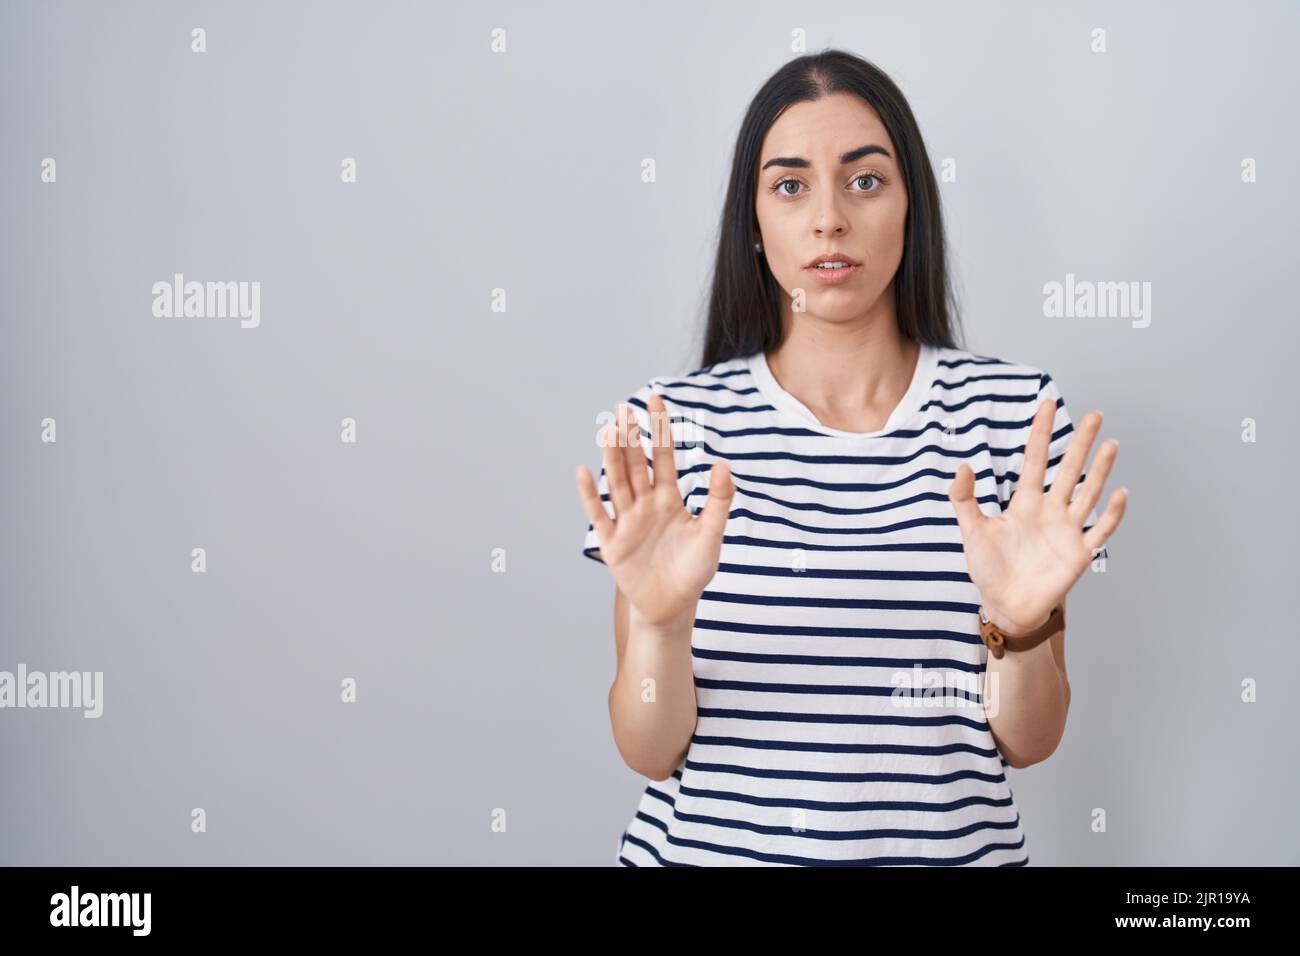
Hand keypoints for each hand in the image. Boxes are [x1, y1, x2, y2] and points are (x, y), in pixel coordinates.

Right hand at [576, 394, 734, 627]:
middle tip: (623, 408)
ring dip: (611, 457)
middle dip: (629, 437)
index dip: (659, 429)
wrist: (672, 606)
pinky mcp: (612, 542)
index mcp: (669, 499)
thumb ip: (719, 500)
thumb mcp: (712, 534)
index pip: (663, 457)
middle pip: (635, 464)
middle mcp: (645, 505)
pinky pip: (599, 515)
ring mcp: (626, 521)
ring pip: (617, 483)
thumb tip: (722, 463)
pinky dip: (590, 495)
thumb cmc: (694, 570)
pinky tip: (584, 471)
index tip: (655, 399)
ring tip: (606, 429)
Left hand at [948, 398, 1127, 635]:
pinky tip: (1119, 492)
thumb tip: (963, 465)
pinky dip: (1110, 513)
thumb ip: (964, 498)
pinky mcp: (1079, 554)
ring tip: (1111, 444)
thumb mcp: (972, 530)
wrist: (1005, 604)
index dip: (1040, 433)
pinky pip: (1099, 530)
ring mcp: (1067, 530)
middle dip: (1080, 443)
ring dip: (1101, 469)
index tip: (1046, 404)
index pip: (1035, 460)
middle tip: (1095, 414)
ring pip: (1088, 493)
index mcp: (1025, 502)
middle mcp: (1050, 511)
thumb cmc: (988, 568)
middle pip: (1068, 470)